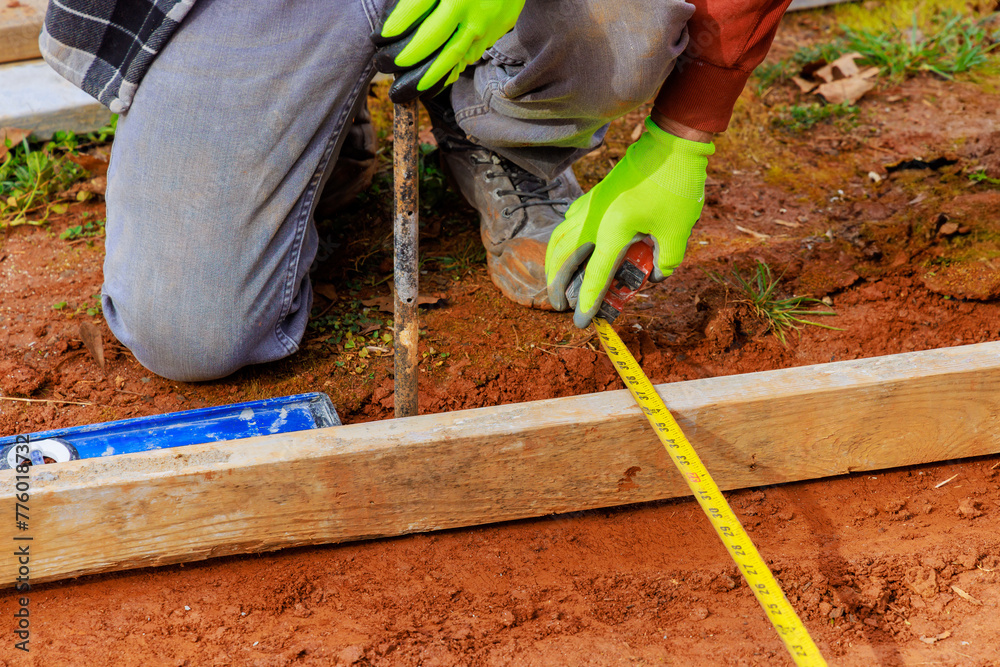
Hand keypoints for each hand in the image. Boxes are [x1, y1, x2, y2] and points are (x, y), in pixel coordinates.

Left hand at [371, 0, 525, 102]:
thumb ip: (419, 1)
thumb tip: (394, 26)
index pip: (414, 9)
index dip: (393, 27)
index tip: (378, 38)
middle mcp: (469, 9)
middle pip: (431, 40)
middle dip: (404, 58)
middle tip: (383, 66)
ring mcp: (484, 26)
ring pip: (449, 59)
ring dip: (424, 78)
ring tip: (402, 91)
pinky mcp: (492, 37)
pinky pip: (465, 60)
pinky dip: (444, 74)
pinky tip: (428, 85)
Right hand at [545, 116, 714, 327]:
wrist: (672, 145)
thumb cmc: (675, 187)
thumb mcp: (677, 233)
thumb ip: (665, 262)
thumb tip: (655, 277)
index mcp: (613, 230)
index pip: (594, 275)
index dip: (586, 302)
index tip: (579, 322)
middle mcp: (595, 218)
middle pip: (563, 256)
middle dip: (557, 284)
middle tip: (559, 304)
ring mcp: (591, 204)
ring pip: (559, 237)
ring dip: (554, 262)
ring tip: (556, 280)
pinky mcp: (595, 194)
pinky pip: (569, 221)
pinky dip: (563, 238)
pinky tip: (569, 245)